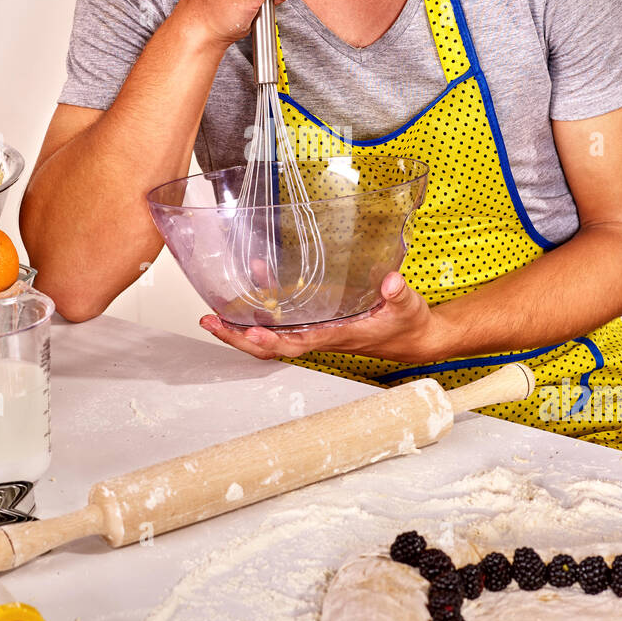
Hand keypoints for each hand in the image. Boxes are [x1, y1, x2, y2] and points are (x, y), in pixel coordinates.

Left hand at [200, 272, 447, 363]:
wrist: (411, 336)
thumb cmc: (407, 324)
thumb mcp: (407, 306)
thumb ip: (398, 293)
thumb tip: (389, 281)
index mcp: (336, 337)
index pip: (298, 344)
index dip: (272, 341)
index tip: (252, 334)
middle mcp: (318, 335)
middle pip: (270, 345)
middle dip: (238, 337)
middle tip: (210, 322)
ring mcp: (314, 329)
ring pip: (270, 334)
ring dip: (241, 325)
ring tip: (212, 312)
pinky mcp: (316, 318)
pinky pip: (282, 314)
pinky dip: (264, 299)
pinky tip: (255, 275)